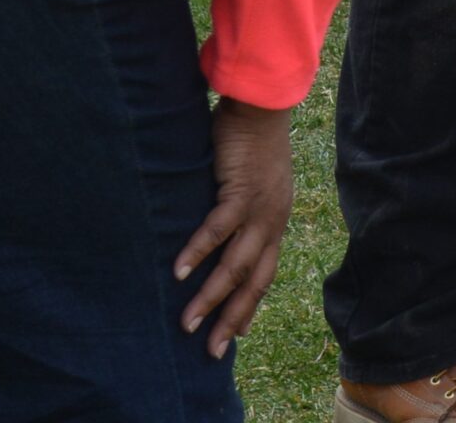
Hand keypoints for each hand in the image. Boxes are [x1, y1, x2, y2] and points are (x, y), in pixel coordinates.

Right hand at [174, 99, 293, 358]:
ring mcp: (259, 207)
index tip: (239, 333)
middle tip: (211, 349)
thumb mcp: (252, 183)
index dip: (251, 305)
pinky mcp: (240, 190)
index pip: (266, 273)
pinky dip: (198, 251)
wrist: (263, 105)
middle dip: (232, 318)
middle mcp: (272, 220)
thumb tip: (219, 227)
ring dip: (211, 297)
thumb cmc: (252, 141)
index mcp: (276, 219)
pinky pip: (218, 229)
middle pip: (254, 281)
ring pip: (236, 264)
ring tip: (188, 322)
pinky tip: (179, 272)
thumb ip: (239, 208)